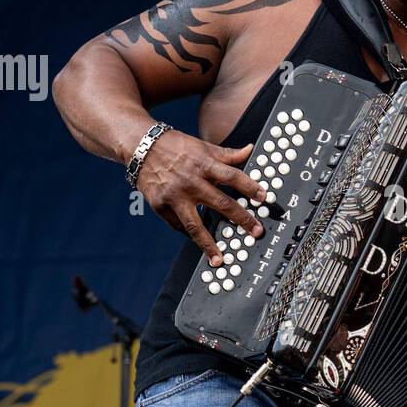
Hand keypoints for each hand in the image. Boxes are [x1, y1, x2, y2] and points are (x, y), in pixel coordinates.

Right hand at [134, 130, 267, 266]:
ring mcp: (174, 196)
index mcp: (204, 164)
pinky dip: (189, 235)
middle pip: (220, 203)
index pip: (232, 176)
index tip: (265, 198)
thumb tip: (250, 150)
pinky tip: (200, 243)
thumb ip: (227, 154)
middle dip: (241, 219)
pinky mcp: (160, 206)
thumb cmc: (176, 146)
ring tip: (219, 259)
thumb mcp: (203, 147)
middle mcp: (191, 181)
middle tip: (256, 231)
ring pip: (194, 224)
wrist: (141, 147)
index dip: (250, 187)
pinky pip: (178, 225)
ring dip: (208, 244)